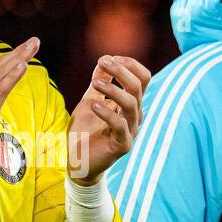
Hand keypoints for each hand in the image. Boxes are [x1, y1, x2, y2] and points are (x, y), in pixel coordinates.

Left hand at [68, 55, 150, 184]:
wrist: (78, 162)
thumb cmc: (85, 132)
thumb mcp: (90, 101)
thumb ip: (98, 83)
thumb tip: (104, 60)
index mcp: (131, 104)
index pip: (142, 78)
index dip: (129, 65)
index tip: (108, 58)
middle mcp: (135, 116)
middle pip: (138, 87)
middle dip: (121, 71)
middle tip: (103, 63)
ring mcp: (130, 131)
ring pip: (131, 104)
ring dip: (113, 89)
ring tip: (95, 83)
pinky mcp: (122, 146)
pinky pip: (120, 126)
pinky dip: (107, 113)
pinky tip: (93, 106)